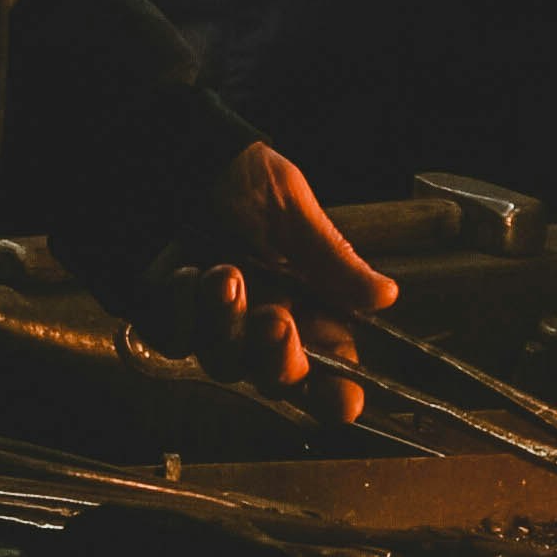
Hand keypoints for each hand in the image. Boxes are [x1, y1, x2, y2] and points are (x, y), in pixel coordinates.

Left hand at [150, 141, 398, 422]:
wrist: (181, 159)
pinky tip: (185, 273)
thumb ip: (334, 259)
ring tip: (225, 275)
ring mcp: (216, 328)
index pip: (331, 371)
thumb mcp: (294, 211)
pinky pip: (175, 338)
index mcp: (307, 310)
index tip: (347, 397)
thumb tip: (386, 295)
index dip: (338, 394)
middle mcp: (263, 328)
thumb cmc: (243, 181)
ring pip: (225, 362)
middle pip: (278, 380)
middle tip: (277, 321)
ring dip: (227, 325)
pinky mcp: (171, 320)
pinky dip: (182, 308)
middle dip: (279, 359)